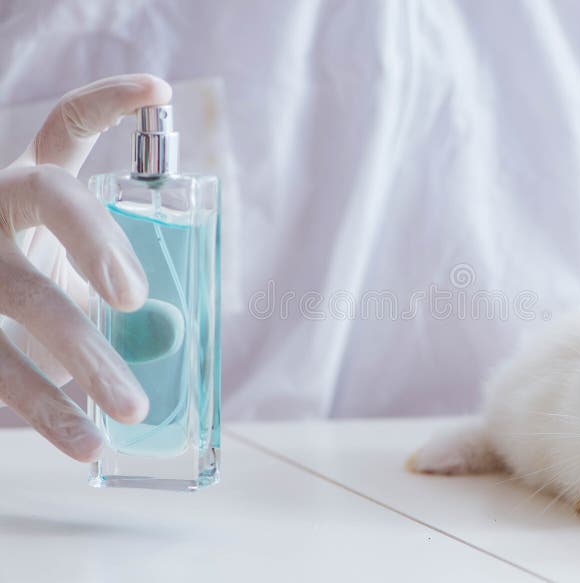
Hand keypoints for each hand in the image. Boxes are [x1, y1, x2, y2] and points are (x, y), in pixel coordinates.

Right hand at [0, 74, 171, 460]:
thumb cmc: (35, 281)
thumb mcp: (73, 268)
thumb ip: (122, 286)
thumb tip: (177, 338)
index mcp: (35, 185)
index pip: (66, 126)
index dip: (109, 103)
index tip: (160, 91)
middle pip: (51, 201)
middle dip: (96, 242)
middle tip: (135, 296)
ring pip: (25, 300)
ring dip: (81, 359)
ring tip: (131, 408)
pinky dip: (47, 411)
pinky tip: (84, 441)